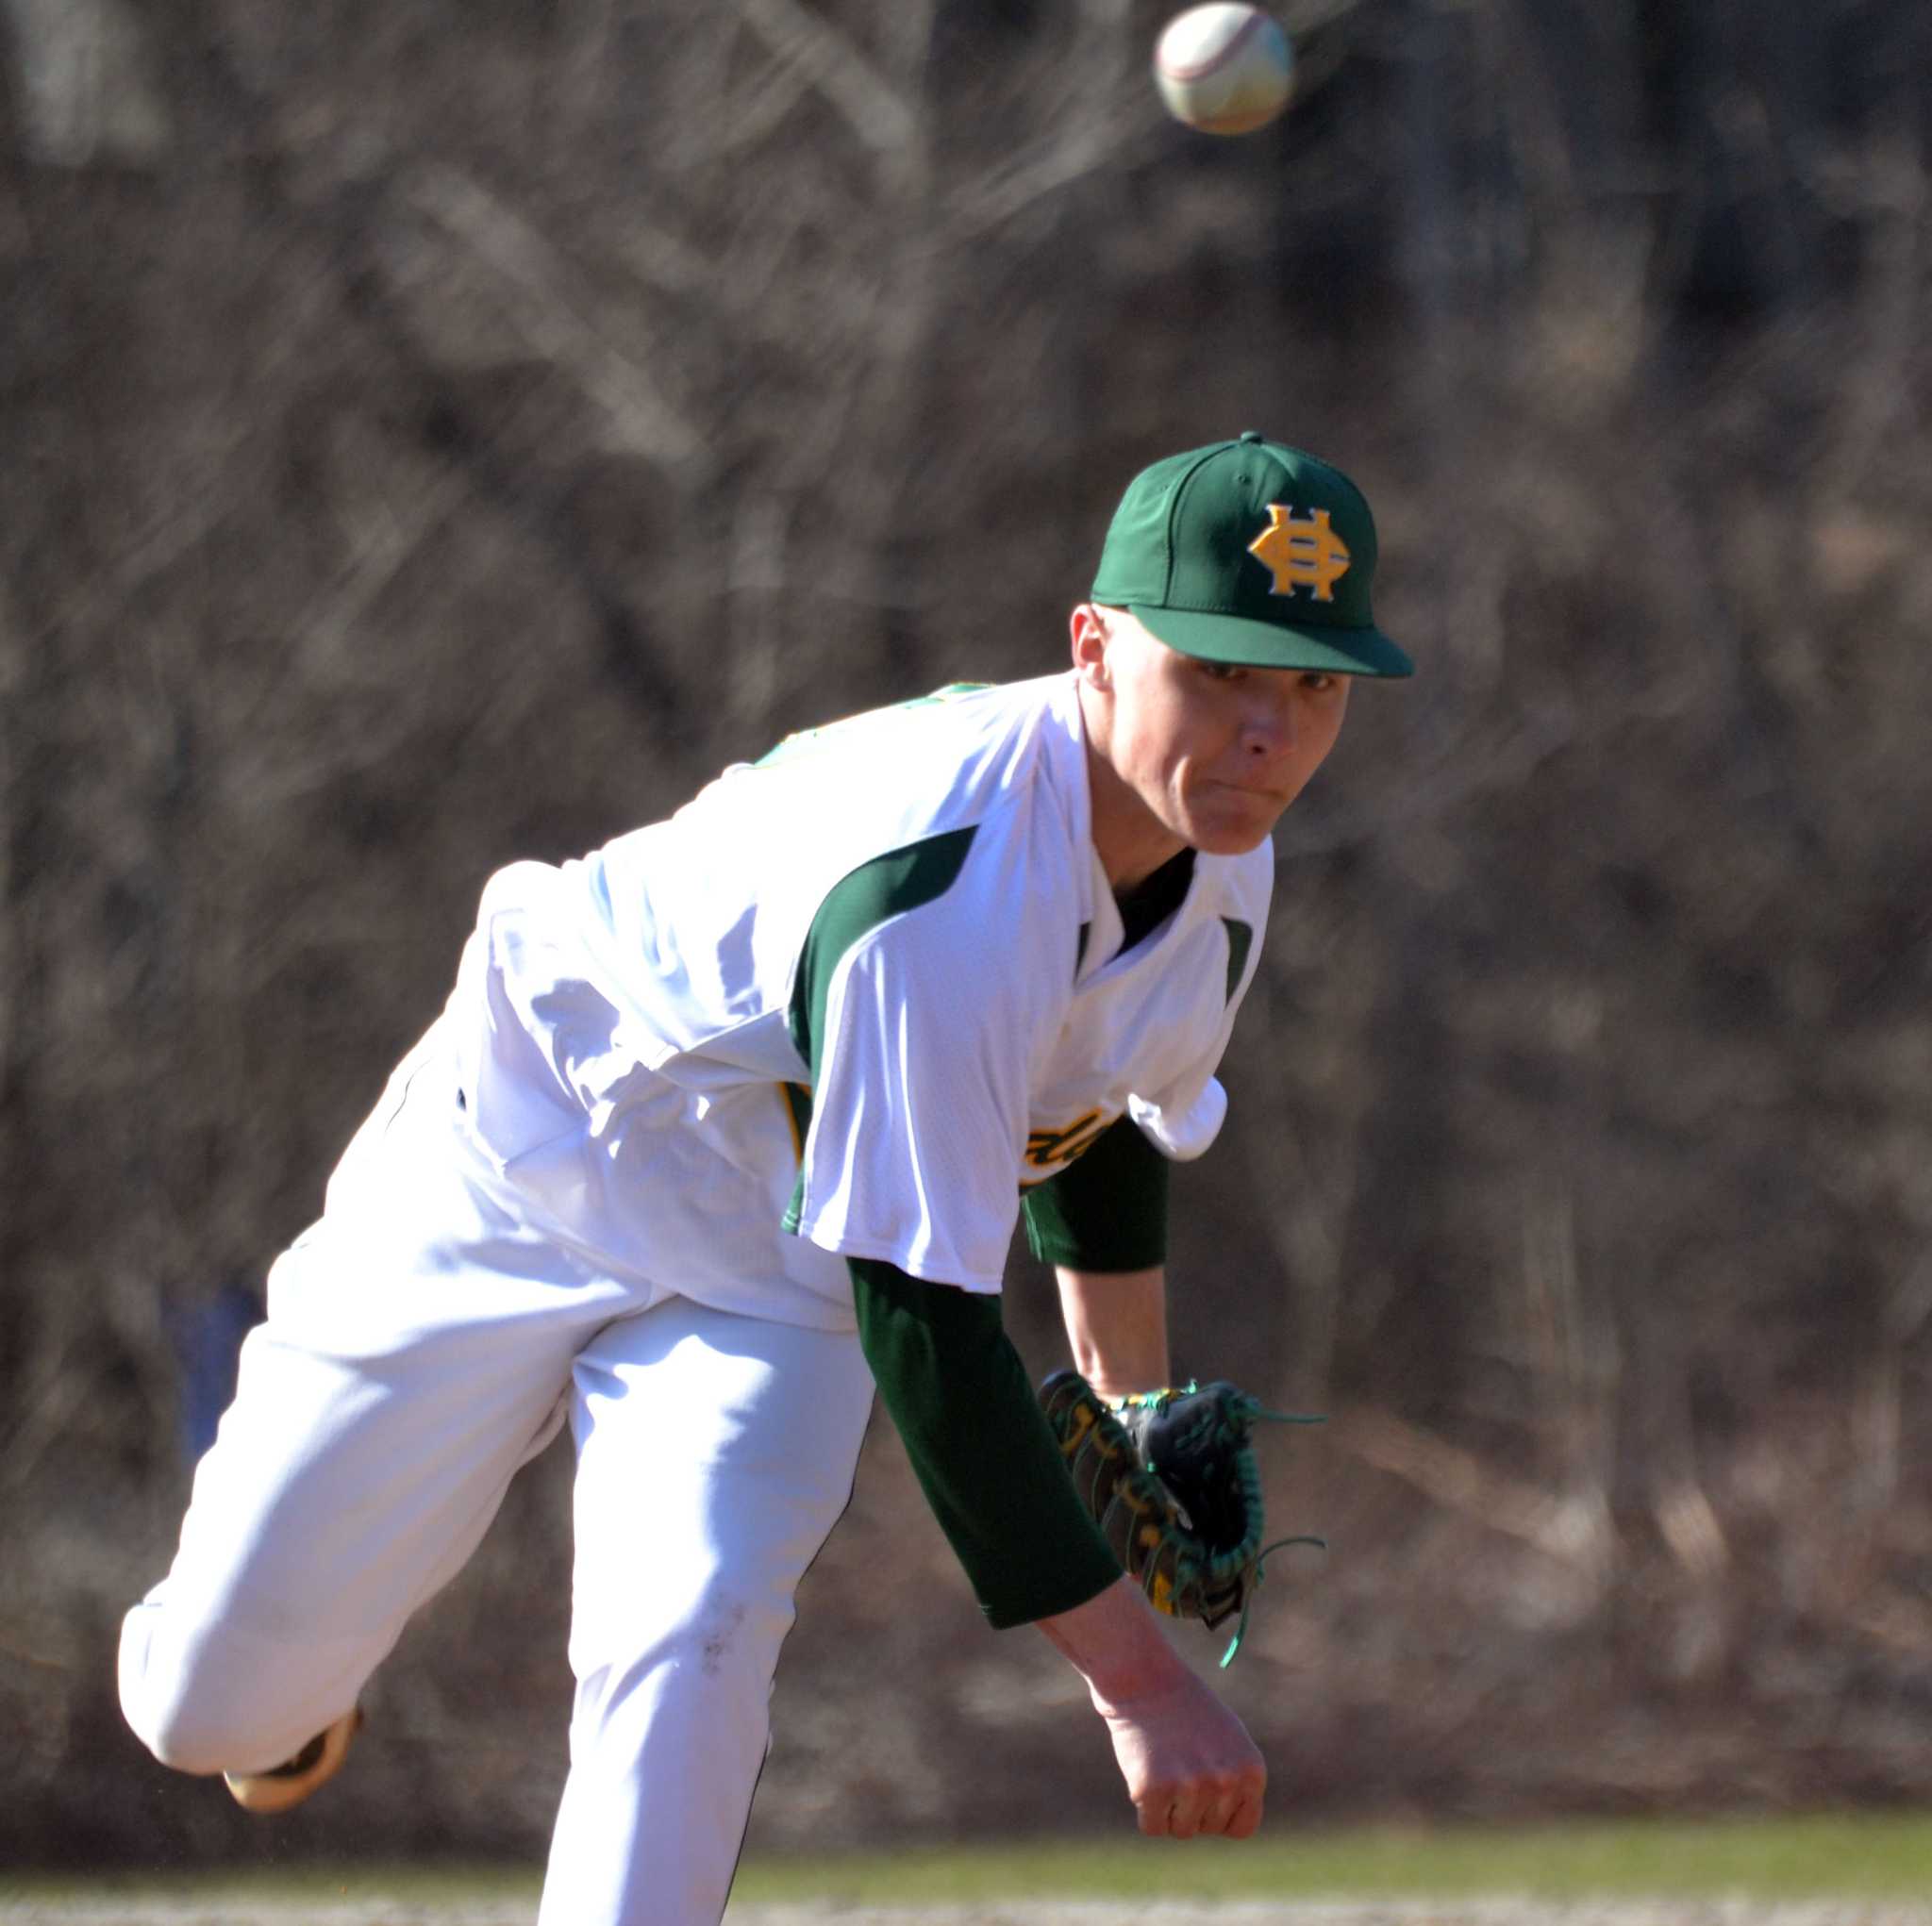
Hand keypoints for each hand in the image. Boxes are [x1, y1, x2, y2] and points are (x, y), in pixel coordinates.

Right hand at [1091, 1670, 1265, 1838]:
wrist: (1146, 1679)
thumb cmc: (1187, 1708)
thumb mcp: (1229, 1741)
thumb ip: (1239, 1782)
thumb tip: (1234, 1824)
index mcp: (1251, 1771)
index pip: (1241, 1827)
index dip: (1219, 1816)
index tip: (1204, 1792)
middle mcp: (1226, 1782)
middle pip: (1207, 1829)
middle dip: (1191, 1806)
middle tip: (1177, 1763)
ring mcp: (1190, 1786)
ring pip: (1180, 1830)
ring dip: (1167, 1808)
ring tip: (1162, 1764)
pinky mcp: (1153, 1789)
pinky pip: (1151, 1826)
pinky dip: (1144, 1808)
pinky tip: (1144, 1771)